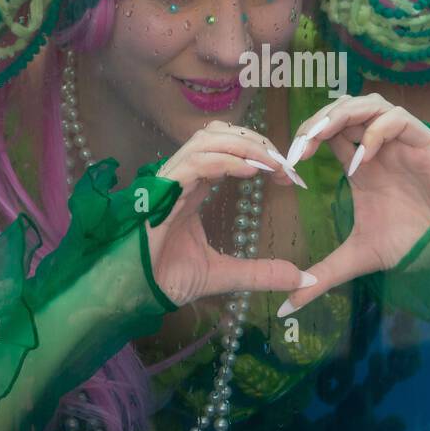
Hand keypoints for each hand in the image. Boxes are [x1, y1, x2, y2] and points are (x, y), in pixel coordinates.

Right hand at [146, 120, 316, 306]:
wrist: (130, 295)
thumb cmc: (164, 279)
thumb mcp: (224, 275)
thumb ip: (260, 273)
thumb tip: (300, 277)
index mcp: (193, 188)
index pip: (226, 150)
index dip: (259, 153)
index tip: (288, 174)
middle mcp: (182, 178)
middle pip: (218, 135)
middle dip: (255, 142)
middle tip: (285, 163)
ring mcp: (170, 182)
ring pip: (205, 141)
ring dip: (243, 146)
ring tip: (272, 163)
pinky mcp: (161, 193)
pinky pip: (193, 163)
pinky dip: (223, 161)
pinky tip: (248, 171)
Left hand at [277, 93, 429, 314]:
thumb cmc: (413, 241)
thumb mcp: (358, 256)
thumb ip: (324, 274)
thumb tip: (288, 304)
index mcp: (361, 163)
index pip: (329, 132)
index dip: (306, 138)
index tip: (289, 161)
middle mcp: (378, 146)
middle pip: (344, 109)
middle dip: (318, 119)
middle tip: (300, 144)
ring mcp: (401, 140)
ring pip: (370, 103)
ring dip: (343, 114)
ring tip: (322, 136)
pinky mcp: (425, 141)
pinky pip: (398, 119)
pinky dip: (376, 131)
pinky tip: (362, 158)